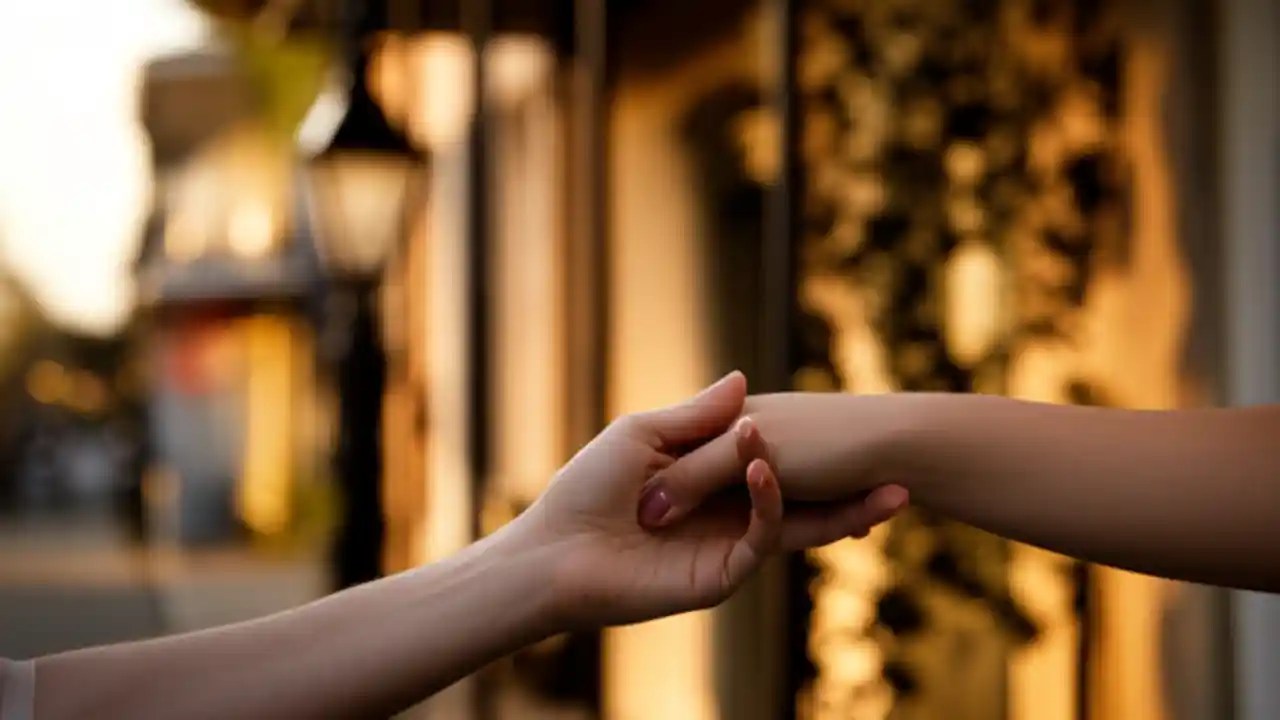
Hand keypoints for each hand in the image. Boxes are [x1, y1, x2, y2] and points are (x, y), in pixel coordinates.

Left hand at [501, 373, 900, 630]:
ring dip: (840, 504)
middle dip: (856, 489)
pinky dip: (772, 503)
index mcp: (714, 478)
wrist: (557, 550)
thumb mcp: (646, 435)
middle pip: (805, 498)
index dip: (818, 449)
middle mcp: (730, 511)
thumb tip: (743, 380)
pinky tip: (766, 469)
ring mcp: (729, 543)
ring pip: (799, 523)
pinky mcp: (721, 572)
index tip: (857, 429)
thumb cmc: (590, 486)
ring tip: (871, 475)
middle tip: (902, 472)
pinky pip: (762, 538)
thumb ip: (699, 414)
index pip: (779, 461)